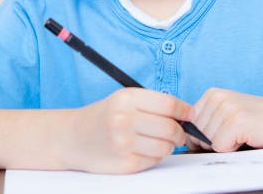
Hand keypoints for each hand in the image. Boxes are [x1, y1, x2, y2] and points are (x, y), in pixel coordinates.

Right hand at [64, 88, 194, 173]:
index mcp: (126, 99)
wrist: (73, 137)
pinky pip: (154, 161)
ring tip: (158, 141)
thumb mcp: (124, 99)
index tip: (189, 115)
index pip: (168, 104)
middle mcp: (124, 119)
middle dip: (179, 132)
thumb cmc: (105, 116)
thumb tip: (187, 113)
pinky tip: (144, 150)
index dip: (184, 110)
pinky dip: (155, 157)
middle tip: (177, 133)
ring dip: (168, 146)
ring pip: (166, 147)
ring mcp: (123, 143)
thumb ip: (153, 103)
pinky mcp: (125, 163)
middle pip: (170, 127)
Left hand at [187, 88, 262, 152]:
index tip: (229, 130)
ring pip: (208, 143)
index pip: (189, 125)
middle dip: (215, 142)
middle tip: (239, 133)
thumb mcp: (228, 115)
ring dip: (226, 145)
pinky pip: (220, 147)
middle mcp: (216, 97)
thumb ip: (206, 123)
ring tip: (245, 134)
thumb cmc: (261, 123)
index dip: (207, 136)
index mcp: (211, 94)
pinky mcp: (236, 121)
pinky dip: (234, 149)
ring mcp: (226, 107)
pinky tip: (249, 137)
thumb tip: (184, 139)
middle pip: (197, 135)